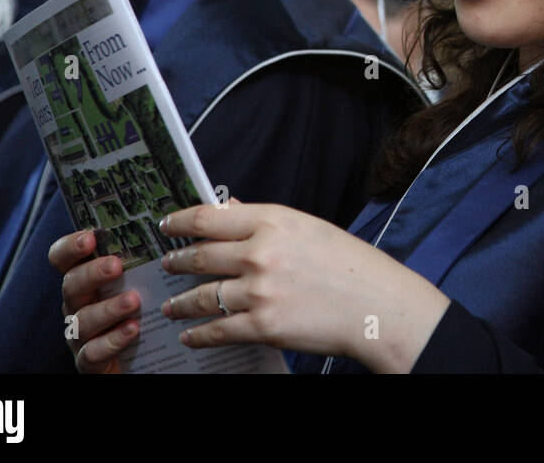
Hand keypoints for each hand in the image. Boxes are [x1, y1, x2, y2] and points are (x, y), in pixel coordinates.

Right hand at [49, 229, 139, 373]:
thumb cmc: (142, 310)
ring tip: (133, 300)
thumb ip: (143, 257)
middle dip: (91, 273)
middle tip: (116, 265)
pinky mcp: (90, 361)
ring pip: (82, 319)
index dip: (70, 246)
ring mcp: (80, 334)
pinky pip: (93, 352)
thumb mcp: (141, 281)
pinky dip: (113, 340)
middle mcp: (77, 305)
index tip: (90, 237)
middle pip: (71, 284)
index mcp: (86, 280)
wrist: (142, 358)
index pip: (63, 258)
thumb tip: (167, 221)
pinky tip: (133, 330)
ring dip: (107, 308)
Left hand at [158, 203, 450, 372]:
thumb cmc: (352, 265)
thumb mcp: (310, 228)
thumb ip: (267, 220)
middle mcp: (261, 252)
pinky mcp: (263, 325)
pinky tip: (190, 335)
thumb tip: (233, 208)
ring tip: (171, 305)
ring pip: (202, 296)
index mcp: (274, 221)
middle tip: (166, 264)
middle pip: (200, 256)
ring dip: (181, 302)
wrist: (377, 305)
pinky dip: (199, 334)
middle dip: (176, 262)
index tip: (166, 224)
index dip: (181, 221)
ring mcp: (259, 291)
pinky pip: (218, 329)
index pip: (211, 217)